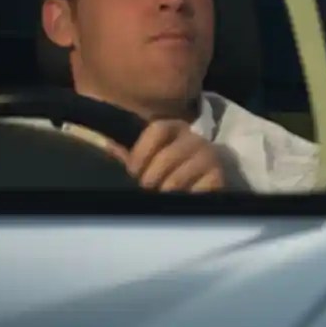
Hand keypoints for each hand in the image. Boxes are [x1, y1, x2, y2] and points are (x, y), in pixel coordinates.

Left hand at [111, 120, 225, 191]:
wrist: (201, 181)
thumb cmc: (168, 167)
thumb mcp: (148, 156)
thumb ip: (128, 153)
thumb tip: (106, 145)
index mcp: (175, 128)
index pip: (158, 129)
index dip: (140, 152)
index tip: (133, 171)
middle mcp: (196, 138)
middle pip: (167, 155)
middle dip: (150, 177)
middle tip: (146, 188)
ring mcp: (210, 157)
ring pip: (177, 178)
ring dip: (165, 191)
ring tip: (162, 196)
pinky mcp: (219, 178)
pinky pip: (196, 191)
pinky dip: (184, 198)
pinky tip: (181, 199)